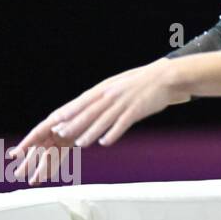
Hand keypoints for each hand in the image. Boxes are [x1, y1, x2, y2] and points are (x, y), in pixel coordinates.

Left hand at [8, 60, 185, 181]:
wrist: (166, 76)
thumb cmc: (143, 82)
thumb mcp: (120, 85)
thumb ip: (106, 95)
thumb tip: (91, 105)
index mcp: (106, 88)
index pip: (82, 102)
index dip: (67, 112)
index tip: (53, 121)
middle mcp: (112, 95)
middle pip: (89, 112)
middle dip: (73, 124)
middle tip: (60, 134)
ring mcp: (124, 102)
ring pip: (103, 119)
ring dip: (91, 132)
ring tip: (80, 143)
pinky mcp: (137, 109)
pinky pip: (122, 123)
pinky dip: (113, 133)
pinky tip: (105, 142)